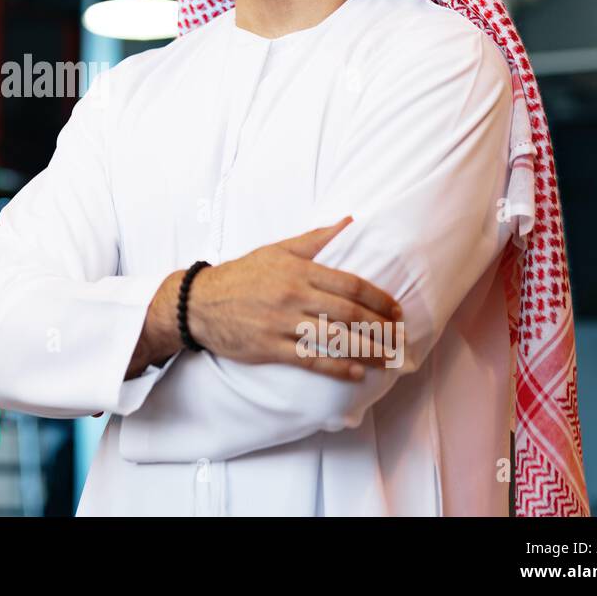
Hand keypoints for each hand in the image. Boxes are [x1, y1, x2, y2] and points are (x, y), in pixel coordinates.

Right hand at [187, 217, 402, 380]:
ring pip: (334, 338)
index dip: (378, 298)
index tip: (396, 310)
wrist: (198, 302)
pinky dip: (336, 367)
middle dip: (379, 327)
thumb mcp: (277, 250)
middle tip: (399, 337)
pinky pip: (309, 359)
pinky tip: (355, 373)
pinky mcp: (269, 347)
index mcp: (297, 269)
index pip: (349, 283)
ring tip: (387, 358)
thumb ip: (315, 239)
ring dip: (366, 350)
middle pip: (348, 312)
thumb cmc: (242, 275)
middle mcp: (292, 295)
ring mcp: (280, 322)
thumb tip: (349, 222)